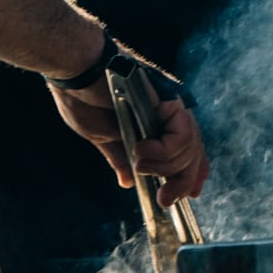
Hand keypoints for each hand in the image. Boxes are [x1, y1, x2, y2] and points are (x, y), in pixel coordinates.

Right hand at [49, 81, 210, 205]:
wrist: (77, 73)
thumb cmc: (84, 97)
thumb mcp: (103, 136)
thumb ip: (121, 157)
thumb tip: (128, 181)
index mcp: (156, 124)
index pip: (188, 153)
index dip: (193, 175)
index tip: (190, 195)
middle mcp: (169, 116)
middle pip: (195, 156)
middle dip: (181, 183)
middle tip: (163, 199)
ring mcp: (172, 108)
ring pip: (190, 149)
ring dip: (164, 165)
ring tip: (138, 160)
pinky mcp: (171, 101)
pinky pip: (182, 137)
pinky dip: (164, 150)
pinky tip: (142, 148)